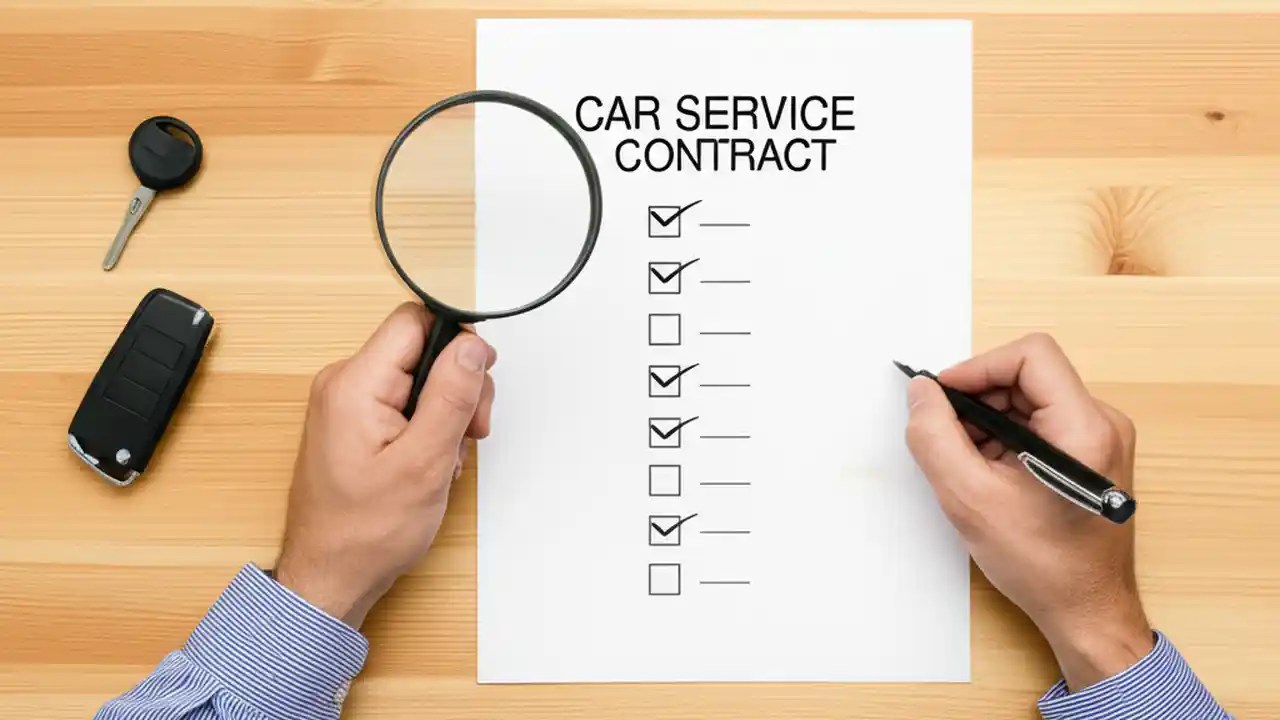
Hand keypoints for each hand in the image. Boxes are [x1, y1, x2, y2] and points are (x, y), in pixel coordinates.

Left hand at [274, 303, 496, 627]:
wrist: (331, 578)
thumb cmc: (365, 534)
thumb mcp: (424, 463)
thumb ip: (451, 396)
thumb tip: (473, 346)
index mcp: (354, 385)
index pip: (415, 321)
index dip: (457, 344)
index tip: (477, 382)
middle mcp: (345, 384)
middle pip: (422, 348)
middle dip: (458, 386)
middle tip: (468, 434)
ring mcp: (348, 404)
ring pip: (419, 378)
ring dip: (448, 412)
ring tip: (446, 458)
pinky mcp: (356, 423)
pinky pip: (406, 403)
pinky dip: (429, 428)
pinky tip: (431, 462)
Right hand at [904, 333, 1151, 689]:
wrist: (1087, 612)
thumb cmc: (1043, 565)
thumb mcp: (969, 498)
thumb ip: (935, 436)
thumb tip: (922, 393)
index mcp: (1085, 428)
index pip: (1030, 355)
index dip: (978, 368)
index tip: (943, 396)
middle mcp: (1103, 424)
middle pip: (1027, 376)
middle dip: (978, 399)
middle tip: (946, 436)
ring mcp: (1101, 440)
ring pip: (1030, 400)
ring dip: (988, 421)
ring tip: (967, 463)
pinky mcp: (1092, 455)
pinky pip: (1040, 424)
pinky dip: (1005, 439)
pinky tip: (988, 475)